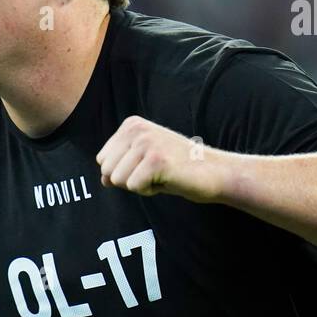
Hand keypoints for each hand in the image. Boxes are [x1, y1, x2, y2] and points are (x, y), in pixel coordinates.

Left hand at [96, 116, 229, 201]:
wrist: (214, 172)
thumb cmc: (178, 168)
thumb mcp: (143, 163)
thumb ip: (120, 167)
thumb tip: (103, 179)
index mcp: (132, 125)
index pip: (102, 159)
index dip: (124, 171)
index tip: (149, 166)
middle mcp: (137, 129)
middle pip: (106, 170)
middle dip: (129, 179)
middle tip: (155, 172)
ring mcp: (147, 143)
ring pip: (118, 180)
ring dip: (139, 185)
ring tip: (162, 175)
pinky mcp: (156, 160)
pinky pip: (134, 187)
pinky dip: (149, 191)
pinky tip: (168, 180)